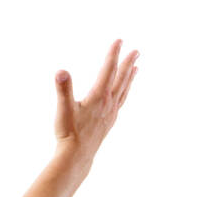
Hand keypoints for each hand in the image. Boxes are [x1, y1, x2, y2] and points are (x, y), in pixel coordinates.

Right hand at [53, 39, 138, 166]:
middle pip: (121, 78)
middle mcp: (109, 102)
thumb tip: (61, 71)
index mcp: (99, 96)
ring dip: (130, 77)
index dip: (113, 54)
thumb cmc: (69, 133)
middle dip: (128, 63)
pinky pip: (121, 102)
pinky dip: (125, 93)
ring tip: (136, 68)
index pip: (108, 69)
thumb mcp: (63, 109)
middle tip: (136, 51)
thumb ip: (63, 89)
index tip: (119, 40)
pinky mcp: (109, 122)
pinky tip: (123, 93)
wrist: (77, 156)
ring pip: (124, 90)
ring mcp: (111, 113)